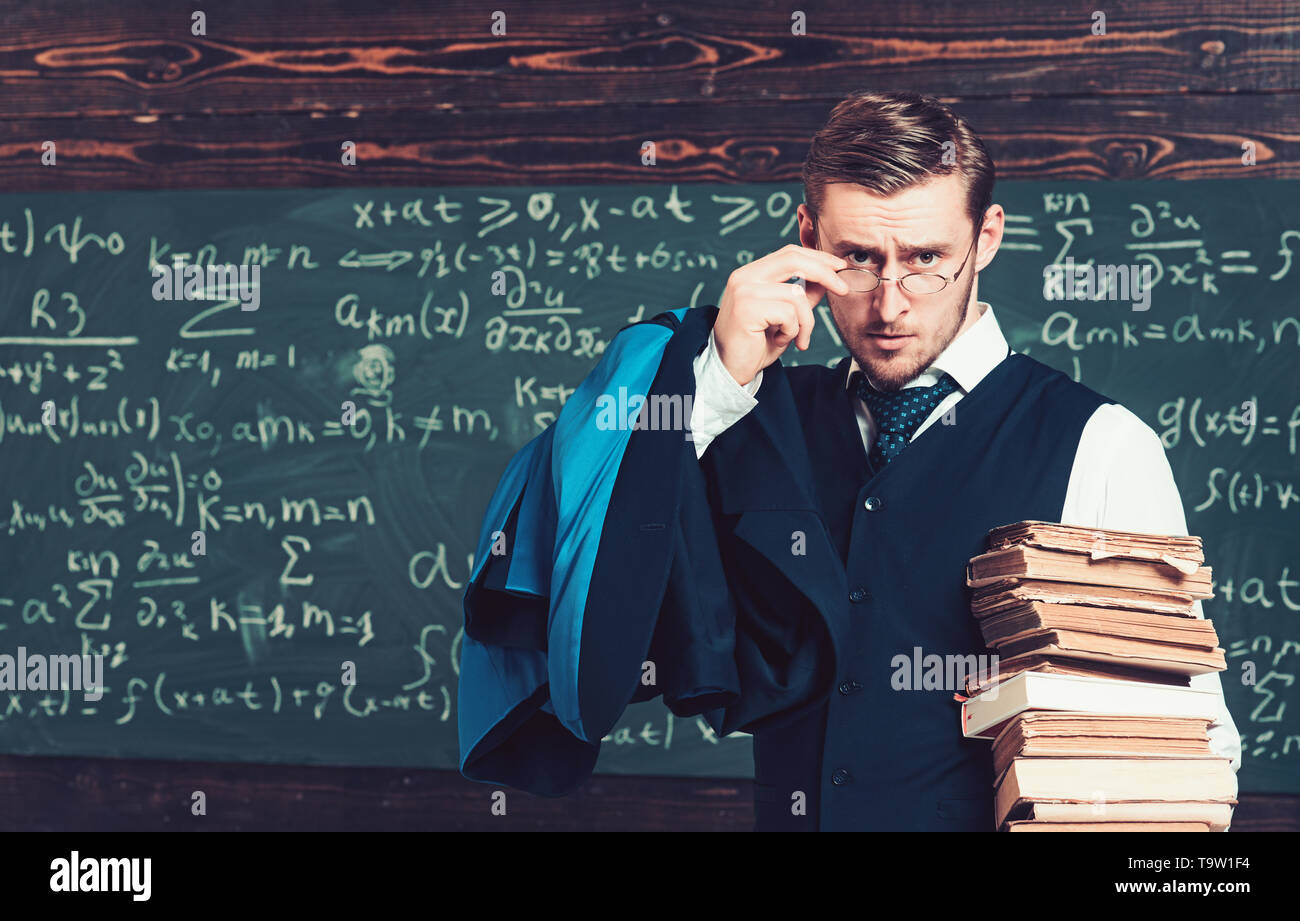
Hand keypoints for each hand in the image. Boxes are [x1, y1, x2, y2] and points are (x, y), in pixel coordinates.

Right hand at [713, 244, 849, 385]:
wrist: (729, 371)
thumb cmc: (755, 345)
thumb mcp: (786, 316)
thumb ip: (802, 295)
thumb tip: (827, 278)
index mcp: (751, 274)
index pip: (789, 253)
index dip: (818, 258)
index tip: (839, 267)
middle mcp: (744, 277)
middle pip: (794, 259)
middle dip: (825, 273)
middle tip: (844, 289)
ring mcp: (744, 291)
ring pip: (796, 294)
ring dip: (805, 321)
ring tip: (796, 338)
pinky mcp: (747, 309)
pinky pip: (788, 314)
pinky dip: (792, 331)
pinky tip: (778, 340)